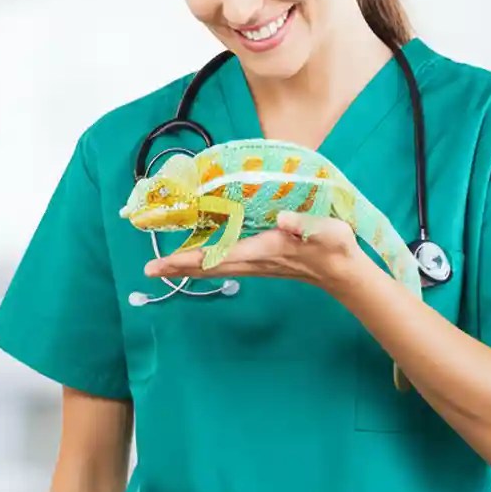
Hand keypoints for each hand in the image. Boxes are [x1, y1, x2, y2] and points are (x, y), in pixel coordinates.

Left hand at [143, 211, 367, 291]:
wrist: (341, 272)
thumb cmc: (334, 246)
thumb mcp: (327, 231)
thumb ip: (306, 224)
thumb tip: (285, 219)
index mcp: (266, 249)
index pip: (223, 254)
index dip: (195, 257)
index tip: (168, 261)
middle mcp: (254, 260)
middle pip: (209, 266)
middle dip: (178, 268)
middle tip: (149, 271)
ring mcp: (254, 264)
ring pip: (213, 267)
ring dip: (185, 268)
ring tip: (159, 269)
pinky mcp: (257, 263)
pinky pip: (221, 264)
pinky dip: (201, 264)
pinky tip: (188, 264)